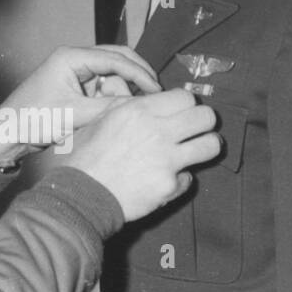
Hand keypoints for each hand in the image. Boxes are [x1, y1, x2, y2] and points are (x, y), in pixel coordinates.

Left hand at [0, 45, 160, 166]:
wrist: (7, 133)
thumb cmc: (34, 120)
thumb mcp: (75, 114)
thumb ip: (108, 107)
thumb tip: (140, 106)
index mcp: (71, 57)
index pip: (116, 59)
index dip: (139, 74)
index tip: (156, 90)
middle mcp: (74, 58)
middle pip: (117, 59)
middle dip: (136, 75)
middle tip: (156, 93)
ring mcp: (74, 71)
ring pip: (111, 73)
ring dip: (124, 87)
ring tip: (136, 105)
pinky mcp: (74, 86)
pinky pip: (101, 85)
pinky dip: (113, 95)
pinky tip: (121, 108)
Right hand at [65, 89, 220, 221]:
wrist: (79, 195)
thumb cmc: (83, 157)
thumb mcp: (98, 120)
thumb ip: (124, 106)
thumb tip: (143, 99)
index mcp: (139, 110)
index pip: (185, 96)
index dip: (185, 105)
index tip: (180, 113)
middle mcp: (157, 131)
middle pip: (206, 116)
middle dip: (203, 122)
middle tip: (194, 130)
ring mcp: (166, 160)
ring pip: (211, 145)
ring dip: (204, 147)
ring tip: (194, 151)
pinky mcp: (169, 185)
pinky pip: (189, 178)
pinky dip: (179, 180)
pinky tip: (164, 180)